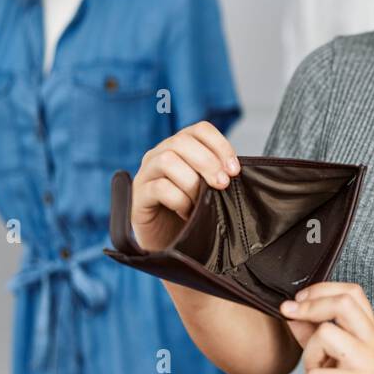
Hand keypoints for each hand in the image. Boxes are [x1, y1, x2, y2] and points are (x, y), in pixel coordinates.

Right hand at [130, 121, 240, 251]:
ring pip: (167, 160)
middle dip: (208, 162)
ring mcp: (146, 174)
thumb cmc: (191, 213)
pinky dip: (180, 200)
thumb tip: (235, 169)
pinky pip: (159, 187)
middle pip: (182, 141)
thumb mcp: (208, 189)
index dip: (220, 145)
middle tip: (222, 184)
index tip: (234, 169)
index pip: (200, 130)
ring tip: (201, 201)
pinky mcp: (138, 196)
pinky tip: (187, 212)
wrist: (169, 244)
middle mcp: (159, 155)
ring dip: (192, 181)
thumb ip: (218, 174)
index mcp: (179, 147)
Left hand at [281, 282, 373, 373]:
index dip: (321, 290)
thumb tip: (292, 312)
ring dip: (308, 358)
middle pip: (343, 303)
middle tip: (291, 317)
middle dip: (309, 308)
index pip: (351, 292)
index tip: (297, 302)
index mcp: (369, 335)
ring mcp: (370, 365)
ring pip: (325, 336)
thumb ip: (313, 338)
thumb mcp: (328, 366)